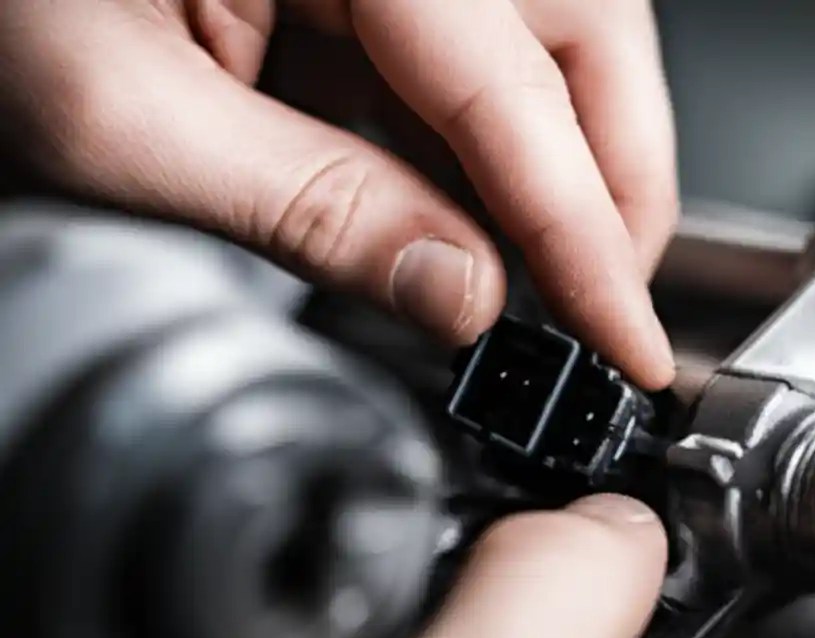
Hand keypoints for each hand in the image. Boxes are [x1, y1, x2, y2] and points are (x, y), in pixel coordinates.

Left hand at [0, 0, 677, 387]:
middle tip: (595, 311)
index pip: (519, 102)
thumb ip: (309, 208)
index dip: (587, 241)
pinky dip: (480, 150)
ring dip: (549, 177)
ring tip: (513, 275)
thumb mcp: (122, 116)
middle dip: (607, 196)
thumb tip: (459, 292)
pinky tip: (444, 211)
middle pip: (586, 52)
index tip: (626, 341)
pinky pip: (480, 57)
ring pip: (550, 58)